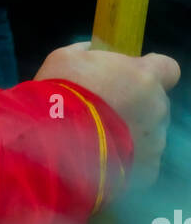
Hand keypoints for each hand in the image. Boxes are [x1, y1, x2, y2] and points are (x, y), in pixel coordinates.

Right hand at [34, 42, 179, 188]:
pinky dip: (128, 157)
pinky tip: (104, 156)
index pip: (168, 68)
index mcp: (144, 76)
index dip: (152, 71)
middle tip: (107, 107)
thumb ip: (88, 53)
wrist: (55, 142)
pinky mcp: (148, 170)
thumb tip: (91, 52)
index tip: (134, 75)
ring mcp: (156, 142)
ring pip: (150, 132)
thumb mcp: (67, 57)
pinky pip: (143, 158)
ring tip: (101, 137)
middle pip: (156, 101)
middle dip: (137, 103)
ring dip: (132, 131)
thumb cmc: (64, 92)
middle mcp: (157, 108)